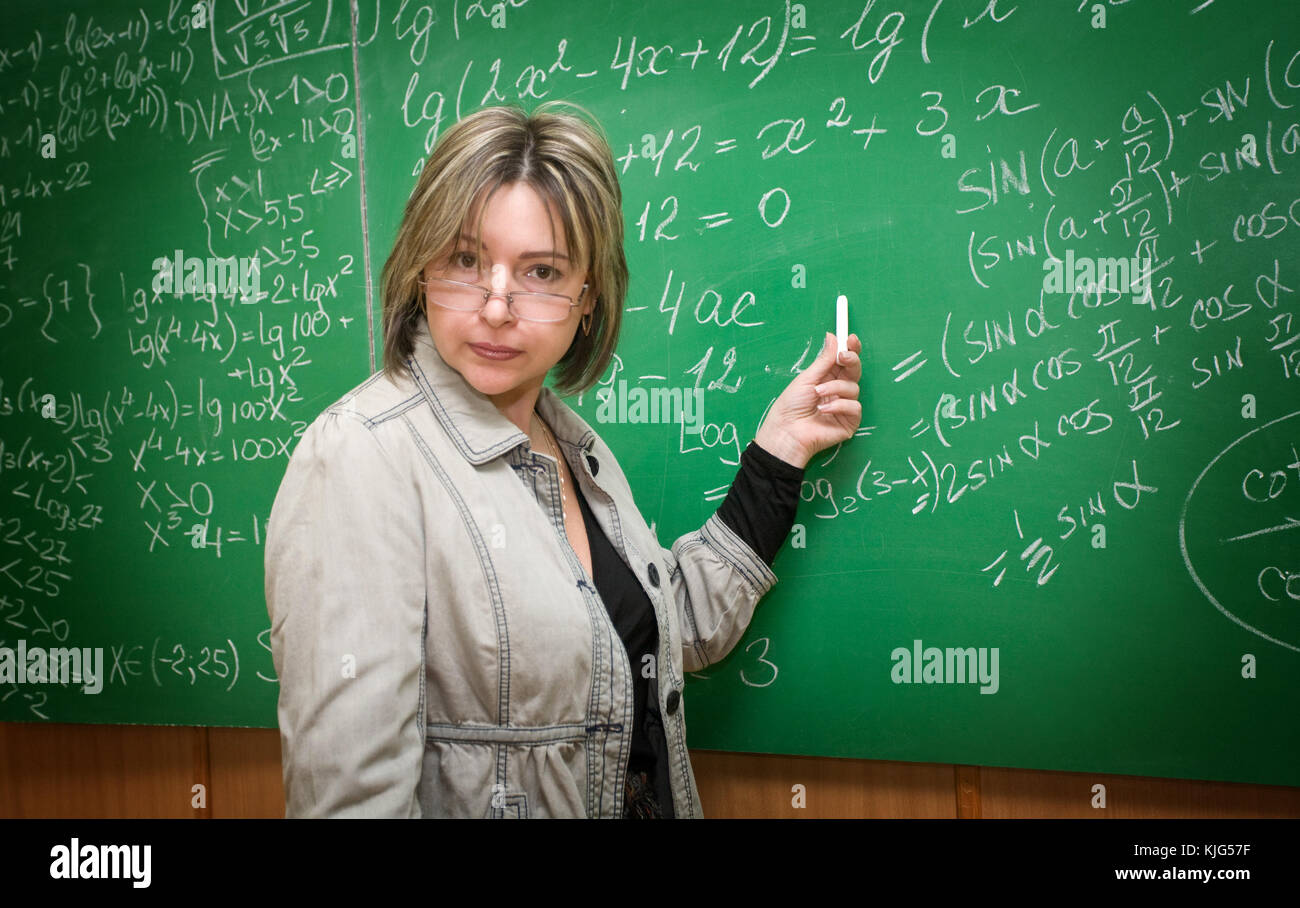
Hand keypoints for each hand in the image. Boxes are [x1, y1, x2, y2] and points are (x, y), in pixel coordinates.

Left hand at [754, 332, 862, 468]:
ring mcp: (844, 406)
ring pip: (853, 388)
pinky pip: (854, 406)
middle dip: (851, 361)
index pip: (844, 362)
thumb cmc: (791, 406)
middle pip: (854, 371)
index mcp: (827, 379)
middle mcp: (837, 391)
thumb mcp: (807, 378)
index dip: (850, 349)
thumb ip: (824, 360)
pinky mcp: (849, 422)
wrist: (787, 431)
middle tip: (844, 356)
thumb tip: (833, 337)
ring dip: (835, 388)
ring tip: (818, 395)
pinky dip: (839, 405)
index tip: (851, 338)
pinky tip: (824, 410)